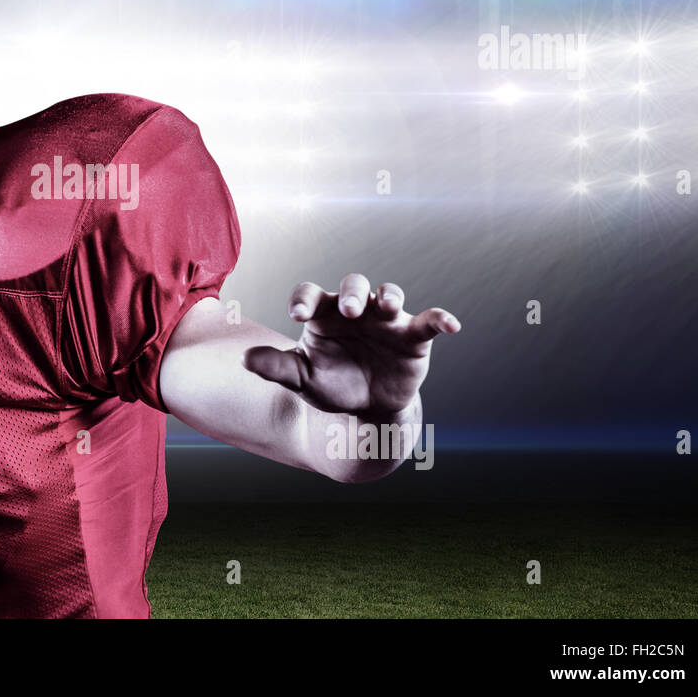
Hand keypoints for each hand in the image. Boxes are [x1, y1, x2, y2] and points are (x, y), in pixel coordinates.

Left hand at [243, 273, 460, 418]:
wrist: (366, 410)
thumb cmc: (330, 384)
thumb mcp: (302, 379)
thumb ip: (276, 367)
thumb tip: (245, 359)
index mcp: (323, 314)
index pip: (311, 295)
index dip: (304, 299)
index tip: (296, 315)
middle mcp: (355, 310)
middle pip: (354, 286)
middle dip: (352, 294)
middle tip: (349, 311)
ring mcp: (386, 320)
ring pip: (389, 295)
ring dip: (389, 297)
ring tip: (387, 307)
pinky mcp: (413, 336)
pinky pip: (429, 321)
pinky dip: (441, 318)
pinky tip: (452, 324)